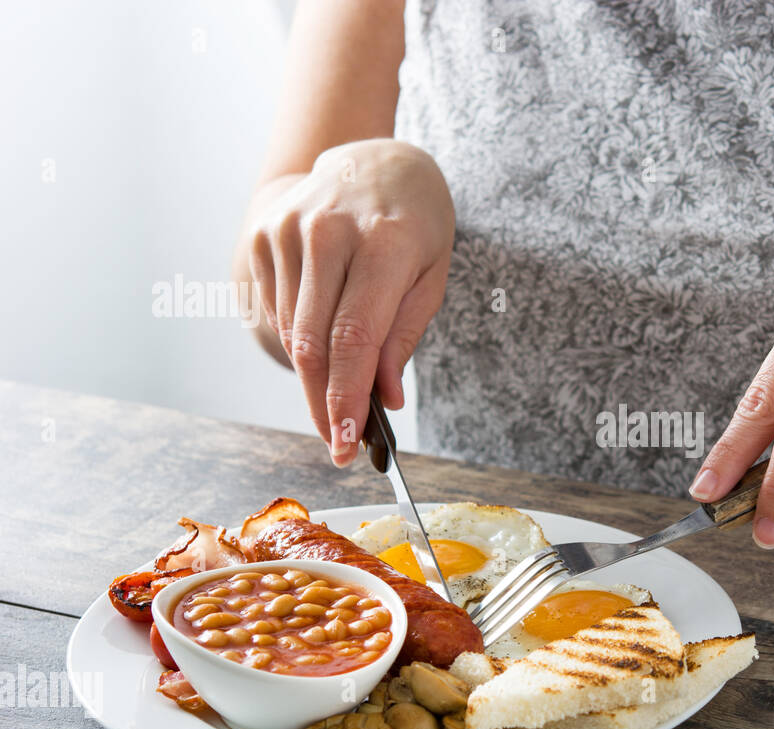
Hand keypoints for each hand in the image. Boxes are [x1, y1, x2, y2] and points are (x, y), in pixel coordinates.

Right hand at [247, 138, 453, 465]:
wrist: (377, 158)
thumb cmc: (416, 223)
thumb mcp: (431, 276)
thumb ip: (403, 336)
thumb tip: (384, 398)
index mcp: (383, 243)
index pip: (355, 339)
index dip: (347, 400)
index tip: (348, 445)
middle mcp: (329, 233)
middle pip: (314, 344)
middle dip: (324, 406)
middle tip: (339, 447)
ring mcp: (289, 229)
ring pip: (291, 333)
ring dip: (313, 380)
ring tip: (339, 398)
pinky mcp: (264, 233)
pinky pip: (276, 311)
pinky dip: (298, 341)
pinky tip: (322, 343)